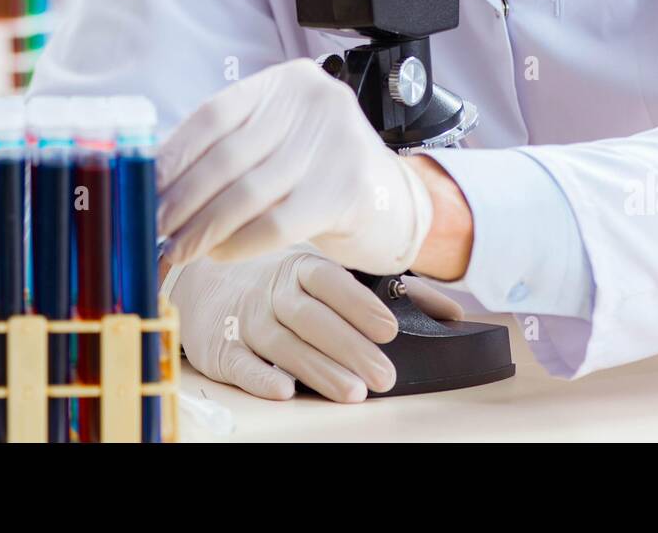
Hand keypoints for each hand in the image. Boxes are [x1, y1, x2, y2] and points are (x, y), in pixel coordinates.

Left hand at [158, 58, 433, 274]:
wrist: (392, 200)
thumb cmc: (319, 171)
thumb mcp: (280, 139)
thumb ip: (230, 146)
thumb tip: (155, 178)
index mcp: (289, 81)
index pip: (214, 114)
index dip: (172, 155)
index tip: (142, 187)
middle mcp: (315, 103)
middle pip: (226, 157)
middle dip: (181, 199)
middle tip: (152, 227)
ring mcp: (336, 144)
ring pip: (246, 194)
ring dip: (202, 228)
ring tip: (177, 248)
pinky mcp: (346, 190)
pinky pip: (275, 224)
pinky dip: (238, 243)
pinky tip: (219, 253)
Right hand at [172, 248, 462, 401]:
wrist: (205, 282)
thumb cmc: (284, 280)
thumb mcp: (330, 272)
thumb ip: (392, 291)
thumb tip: (452, 312)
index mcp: (301, 265)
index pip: (330, 280)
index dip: (359, 304)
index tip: (389, 328)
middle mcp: (272, 290)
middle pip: (312, 318)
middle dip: (350, 347)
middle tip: (384, 375)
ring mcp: (245, 319)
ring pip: (283, 344)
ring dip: (318, 369)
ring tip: (354, 393)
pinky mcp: (220, 349)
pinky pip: (241, 363)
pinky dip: (260, 376)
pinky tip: (285, 389)